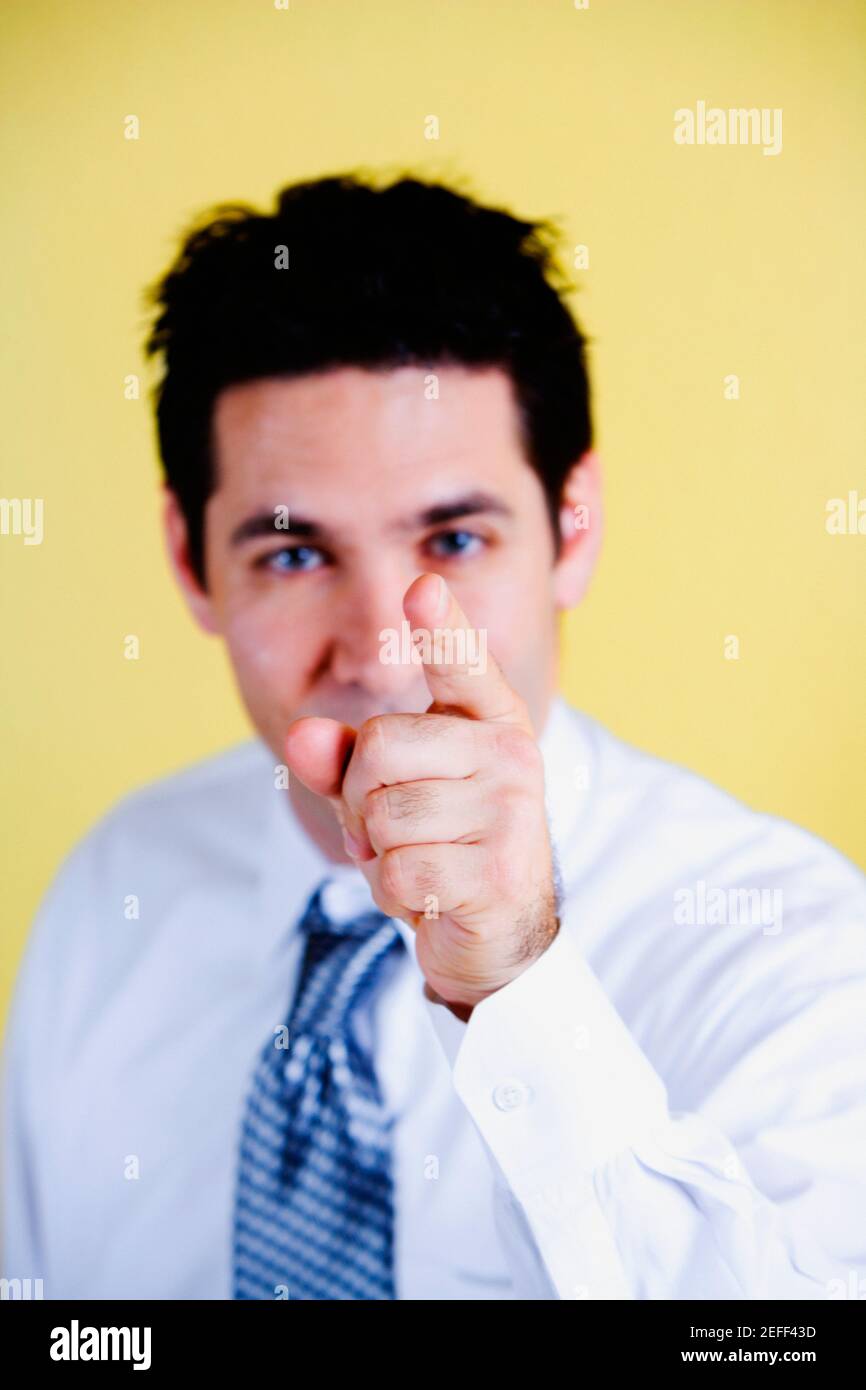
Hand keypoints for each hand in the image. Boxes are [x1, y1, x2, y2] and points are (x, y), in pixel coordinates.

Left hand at [284, 573, 559, 1019]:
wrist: (497, 935)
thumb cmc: (438, 843)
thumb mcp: (384, 794)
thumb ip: (340, 759)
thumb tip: (302, 733)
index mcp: (489, 717)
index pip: (463, 662)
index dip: (440, 627)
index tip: (421, 588)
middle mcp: (511, 753)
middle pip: (379, 744)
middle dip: (361, 799)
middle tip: (395, 831)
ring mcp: (513, 811)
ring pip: (384, 815)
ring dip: (378, 854)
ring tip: (420, 863)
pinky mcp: (498, 872)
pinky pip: (397, 871)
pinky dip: (393, 895)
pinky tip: (429, 896)